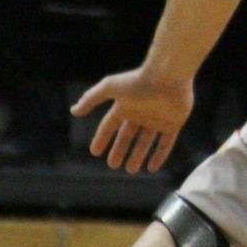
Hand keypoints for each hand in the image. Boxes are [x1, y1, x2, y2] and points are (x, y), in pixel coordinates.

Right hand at [72, 66, 194, 171]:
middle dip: (119, 150)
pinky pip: (165, 143)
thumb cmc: (138, 80)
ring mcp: (157, 119)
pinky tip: (152, 168)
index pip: (109, 125)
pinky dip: (159, 156)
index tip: (95, 152)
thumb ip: (91, 99)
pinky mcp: (173, 123)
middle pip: (127, 136)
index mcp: (125, 105)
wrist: (168, 76)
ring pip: (145, 141)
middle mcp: (140, 112)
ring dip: (138, 155)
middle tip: (113, 166)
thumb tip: (73, 111)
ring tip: (131, 170)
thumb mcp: (110, 87)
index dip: (102, 138)